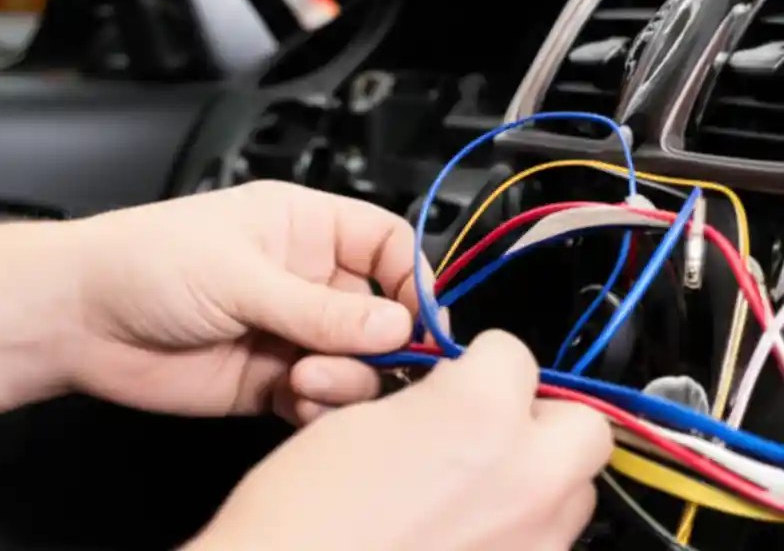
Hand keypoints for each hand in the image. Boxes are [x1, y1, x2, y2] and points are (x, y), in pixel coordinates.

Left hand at [64, 180, 429, 421]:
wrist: (80, 317)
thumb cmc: (144, 262)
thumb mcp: (239, 274)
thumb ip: (319, 308)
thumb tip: (395, 325)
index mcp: (302, 227)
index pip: (388, 245)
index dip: (413, 279)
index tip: (424, 319)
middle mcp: (303, 278)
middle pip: (382, 312)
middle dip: (385, 342)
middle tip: (374, 361)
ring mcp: (287, 331)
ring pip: (356, 363)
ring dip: (347, 378)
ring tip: (306, 377)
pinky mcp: (268, 380)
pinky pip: (320, 399)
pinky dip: (319, 407)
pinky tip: (293, 399)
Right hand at [189, 332, 612, 550]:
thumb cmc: (302, 515)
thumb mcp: (355, 419)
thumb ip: (427, 400)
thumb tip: (450, 400)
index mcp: (480, 414)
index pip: (513, 353)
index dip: (477, 362)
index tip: (457, 376)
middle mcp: (527, 478)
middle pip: (582, 425)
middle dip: (538, 419)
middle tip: (487, 426)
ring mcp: (536, 542)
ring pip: (574, 491)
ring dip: (534, 478)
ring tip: (469, 488)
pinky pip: (545, 543)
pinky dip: (516, 532)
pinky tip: (461, 533)